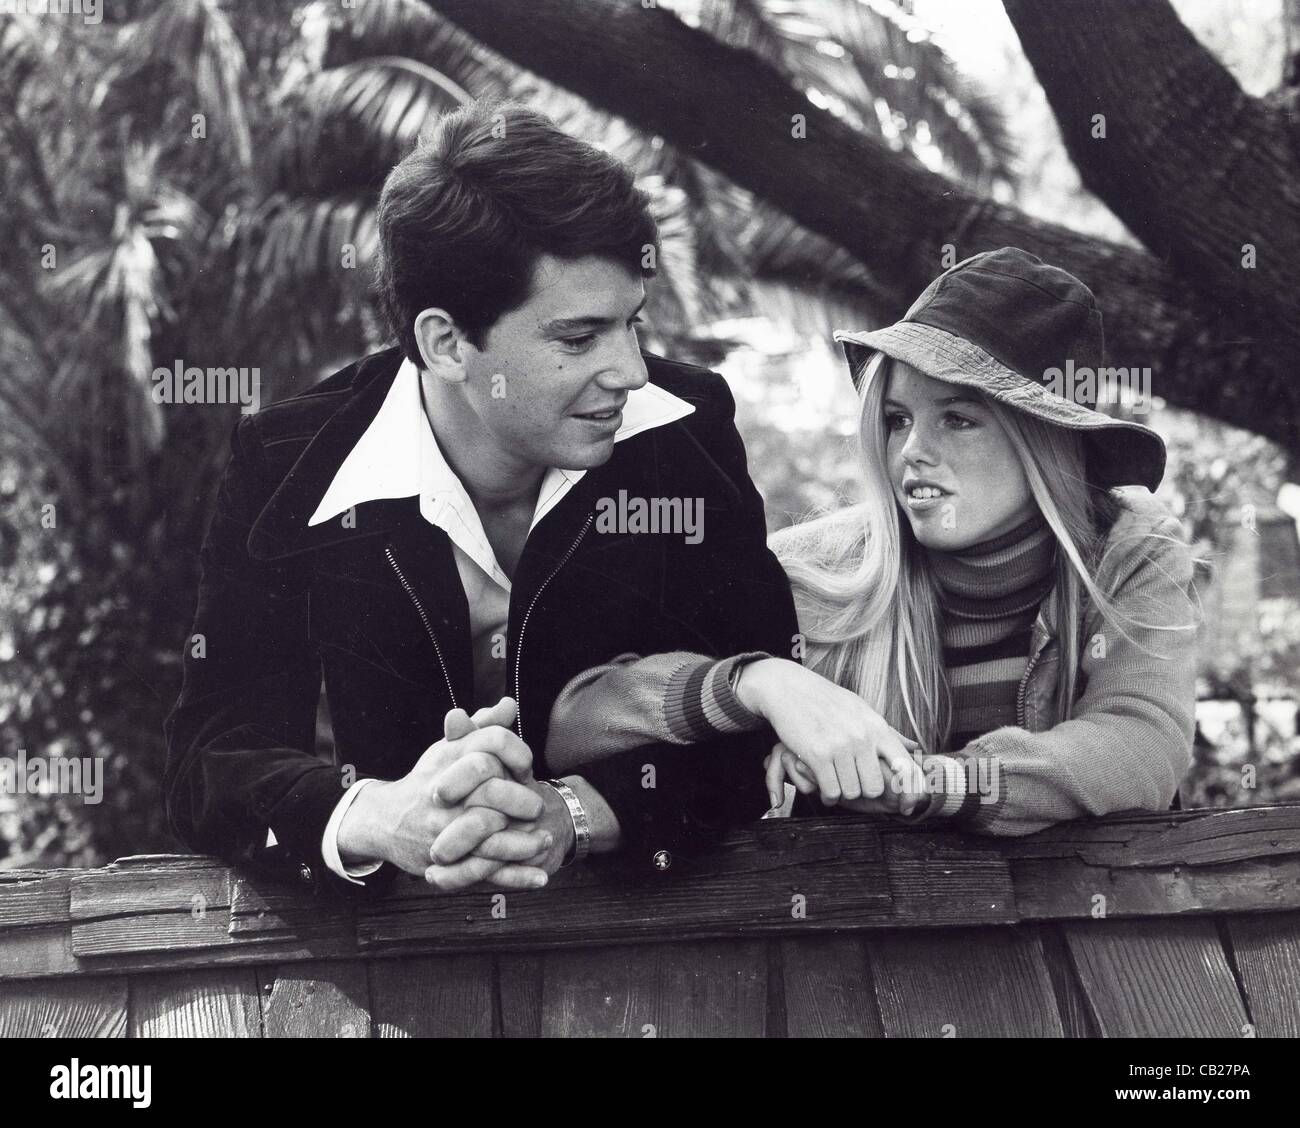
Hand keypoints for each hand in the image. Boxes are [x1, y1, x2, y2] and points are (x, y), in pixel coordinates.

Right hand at [341, 698, 549, 887]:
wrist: (385, 820)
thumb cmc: (427, 780)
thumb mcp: (449, 750)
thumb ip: (482, 728)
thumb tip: (510, 704)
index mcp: (448, 761)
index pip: (491, 746)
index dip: (517, 754)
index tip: (527, 766)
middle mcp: (445, 796)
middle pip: (493, 793)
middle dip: (522, 801)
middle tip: (538, 807)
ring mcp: (444, 831)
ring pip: (490, 837)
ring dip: (524, 841)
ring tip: (545, 839)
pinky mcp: (446, 864)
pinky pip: (484, 873)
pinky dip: (516, 877)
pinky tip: (541, 876)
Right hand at [740, 658, 925, 809]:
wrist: (789, 688)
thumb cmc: (827, 701)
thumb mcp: (862, 710)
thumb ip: (887, 733)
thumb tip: (915, 747)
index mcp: (877, 727)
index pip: (906, 767)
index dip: (911, 793)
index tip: (906, 807)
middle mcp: (862, 737)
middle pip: (875, 787)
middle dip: (863, 791)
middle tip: (852, 783)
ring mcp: (840, 746)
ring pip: (852, 792)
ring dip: (841, 792)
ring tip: (834, 780)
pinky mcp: (817, 755)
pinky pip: (830, 791)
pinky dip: (826, 794)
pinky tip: (822, 785)